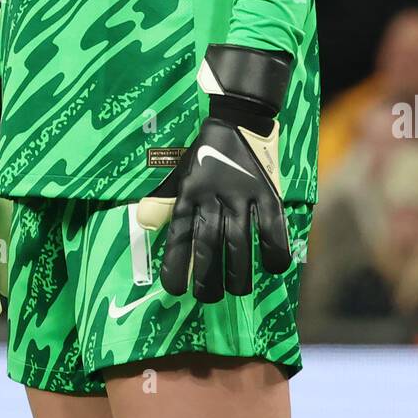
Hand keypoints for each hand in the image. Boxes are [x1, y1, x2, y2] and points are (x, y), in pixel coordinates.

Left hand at [136, 45, 292, 302]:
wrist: (238, 119)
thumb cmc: (204, 154)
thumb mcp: (178, 174)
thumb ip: (163, 200)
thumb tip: (143, 222)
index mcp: (189, 194)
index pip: (179, 237)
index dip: (176, 266)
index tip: (175, 290)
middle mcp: (213, 197)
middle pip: (209, 246)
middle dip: (207, 279)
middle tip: (208, 298)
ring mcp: (242, 195)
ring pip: (240, 243)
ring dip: (239, 274)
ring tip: (237, 289)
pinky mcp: (267, 193)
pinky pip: (272, 228)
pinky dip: (274, 251)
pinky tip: (273, 267)